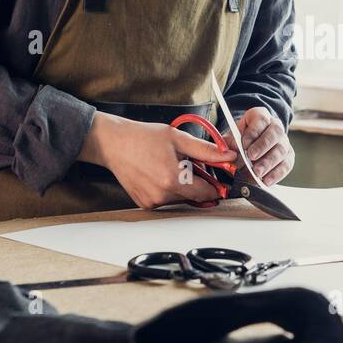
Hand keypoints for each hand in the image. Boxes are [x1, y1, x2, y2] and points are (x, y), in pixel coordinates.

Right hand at [77, 112, 227, 209]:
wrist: (114, 143)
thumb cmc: (143, 138)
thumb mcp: (178, 138)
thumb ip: (206, 150)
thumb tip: (229, 157)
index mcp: (173, 179)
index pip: (206, 192)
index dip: (215, 185)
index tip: (219, 179)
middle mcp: (162, 195)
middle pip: (194, 196)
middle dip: (197, 182)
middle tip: (188, 163)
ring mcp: (152, 202)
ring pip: (180, 198)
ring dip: (183, 186)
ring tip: (171, 166)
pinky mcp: (144, 204)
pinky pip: (166, 199)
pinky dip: (169, 189)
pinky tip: (160, 173)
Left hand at [233, 106, 293, 185]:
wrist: (247, 149)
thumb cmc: (238, 141)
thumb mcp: (230, 138)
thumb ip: (228, 144)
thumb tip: (231, 152)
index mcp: (260, 116)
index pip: (261, 119)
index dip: (253, 131)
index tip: (244, 144)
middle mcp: (275, 126)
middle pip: (275, 132)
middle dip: (263, 145)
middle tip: (251, 157)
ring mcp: (284, 142)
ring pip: (281, 150)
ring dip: (269, 162)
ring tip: (257, 172)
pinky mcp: (288, 157)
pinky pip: (286, 165)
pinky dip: (276, 174)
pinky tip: (266, 180)